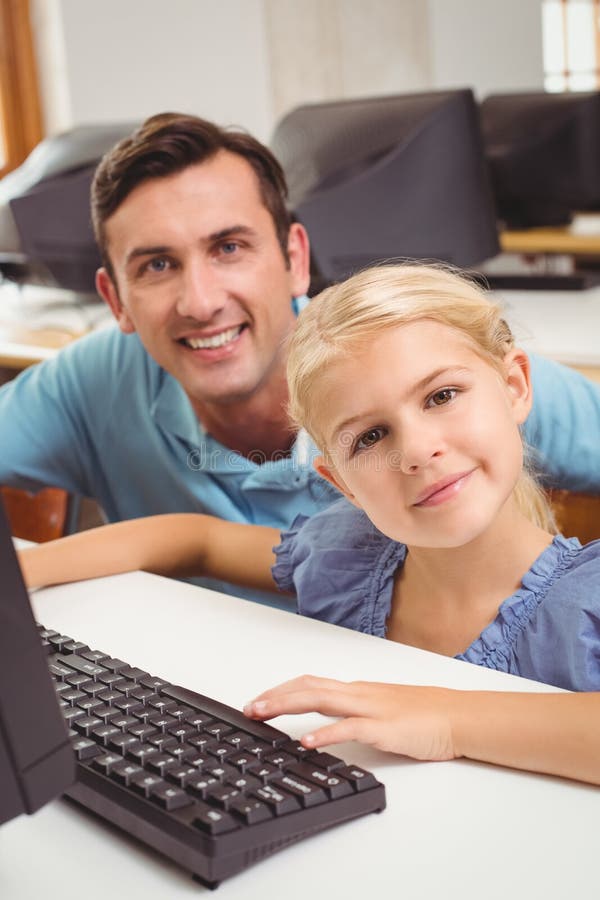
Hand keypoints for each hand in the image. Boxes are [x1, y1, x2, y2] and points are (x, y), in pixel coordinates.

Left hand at [244, 674, 457, 760]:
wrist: (458, 716)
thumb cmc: (424, 715)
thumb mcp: (380, 710)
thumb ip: (354, 714)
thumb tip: (326, 723)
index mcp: (356, 690)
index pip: (310, 683)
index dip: (281, 689)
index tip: (258, 700)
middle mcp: (358, 694)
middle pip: (307, 687)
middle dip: (274, 696)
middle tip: (248, 708)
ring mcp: (371, 708)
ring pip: (321, 700)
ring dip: (287, 705)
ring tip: (262, 713)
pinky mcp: (385, 728)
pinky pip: (350, 728)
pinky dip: (325, 734)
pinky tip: (307, 742)